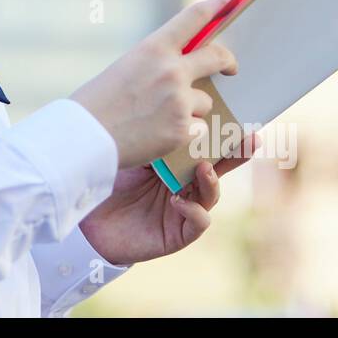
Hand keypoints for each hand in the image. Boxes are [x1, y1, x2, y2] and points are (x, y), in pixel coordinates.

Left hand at [77, 132, 260, 265]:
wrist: (86, 217)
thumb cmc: (110, 179)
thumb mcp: (134, 151)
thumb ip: (156, 135)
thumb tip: (174, 104)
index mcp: (178, 162)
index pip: (205, 145)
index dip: (224, 132)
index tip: (238, 114)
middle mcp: (186, 184)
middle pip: (219, 166)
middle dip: (237, 153)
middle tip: (250, 138)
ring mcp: (185, 209)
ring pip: (211, 194)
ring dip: (211, 181)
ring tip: (204, 168)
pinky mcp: (178, 233)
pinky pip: (198, 221)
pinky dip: (193, 211)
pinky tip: (178, 201)